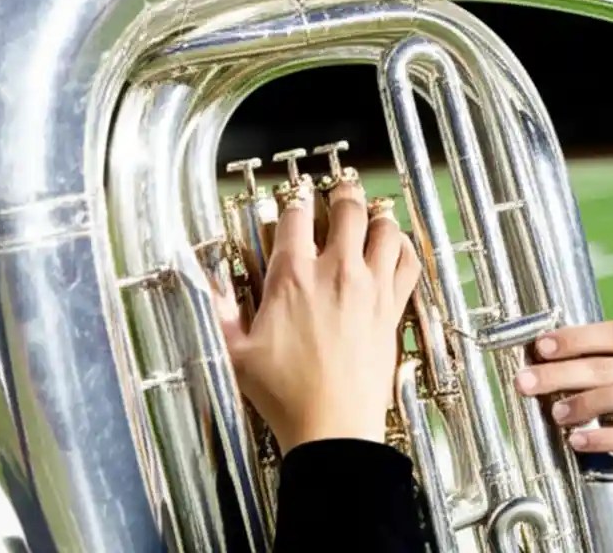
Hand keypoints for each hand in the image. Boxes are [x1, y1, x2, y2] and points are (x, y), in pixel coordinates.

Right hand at [222, 181, 420, 452]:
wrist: (332, 424)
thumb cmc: (283, 393)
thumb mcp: (235, 352)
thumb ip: (219, 311)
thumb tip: (205, 282)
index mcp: (292, 276)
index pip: (295, 215)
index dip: (294, 201)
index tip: (294, 201)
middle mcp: (335, 272)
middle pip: (348, 207)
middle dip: (344, 191)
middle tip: (341, 187)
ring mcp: (369, 288)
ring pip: (385, 227)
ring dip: (378, 215)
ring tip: (371, 212)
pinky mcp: (392, 308)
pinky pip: (408, 262)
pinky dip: (404, 247)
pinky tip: (395, 246)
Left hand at [514, 320, 612, 508]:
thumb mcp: (602, 382)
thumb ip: (582, 362)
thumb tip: (536, 350)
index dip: (579, 338)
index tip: (541, 348)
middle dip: (567, 372)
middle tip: (528, 382)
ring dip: (589, 401)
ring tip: (556, 414)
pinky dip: (605, 437)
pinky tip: (577, 441)